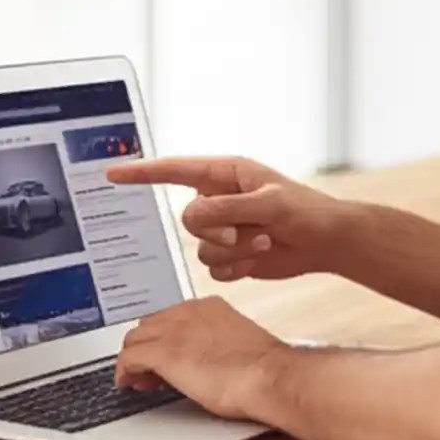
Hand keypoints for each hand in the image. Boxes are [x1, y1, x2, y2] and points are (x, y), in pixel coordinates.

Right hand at [107, 156, 363, 282]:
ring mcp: (223, 228)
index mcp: (225, 174)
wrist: (326, 242)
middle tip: (249, 232)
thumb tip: (193, 215)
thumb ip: (228, 208)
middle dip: (217, 231)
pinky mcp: (231, 254)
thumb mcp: (269, 203)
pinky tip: (260, 259)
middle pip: (188, 219)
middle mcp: (219, 199)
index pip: (174, 170)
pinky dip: (237, 267)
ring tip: (265, 242)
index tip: (113, 173)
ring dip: (234, 251)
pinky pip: (214, 268)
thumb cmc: (306, 211)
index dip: (142, 173)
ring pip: (201, 248)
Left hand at [114, 296, 285, 420]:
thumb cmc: (264, 367)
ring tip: (142, 381)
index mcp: (208, 307)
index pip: (169, 317)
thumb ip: (216, 342)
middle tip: (151, 373)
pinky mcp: (164, 353)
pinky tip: (128, 385)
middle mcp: (188, 312)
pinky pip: (128, 359)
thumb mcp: (237, 341)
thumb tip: (206, 358)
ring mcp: (174, 331)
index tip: (164, 357)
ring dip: (134, 360)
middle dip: (146, 348)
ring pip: (134, 339)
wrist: (269, 376)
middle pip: (148, 326)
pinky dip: (124, 373)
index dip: (162, 339)